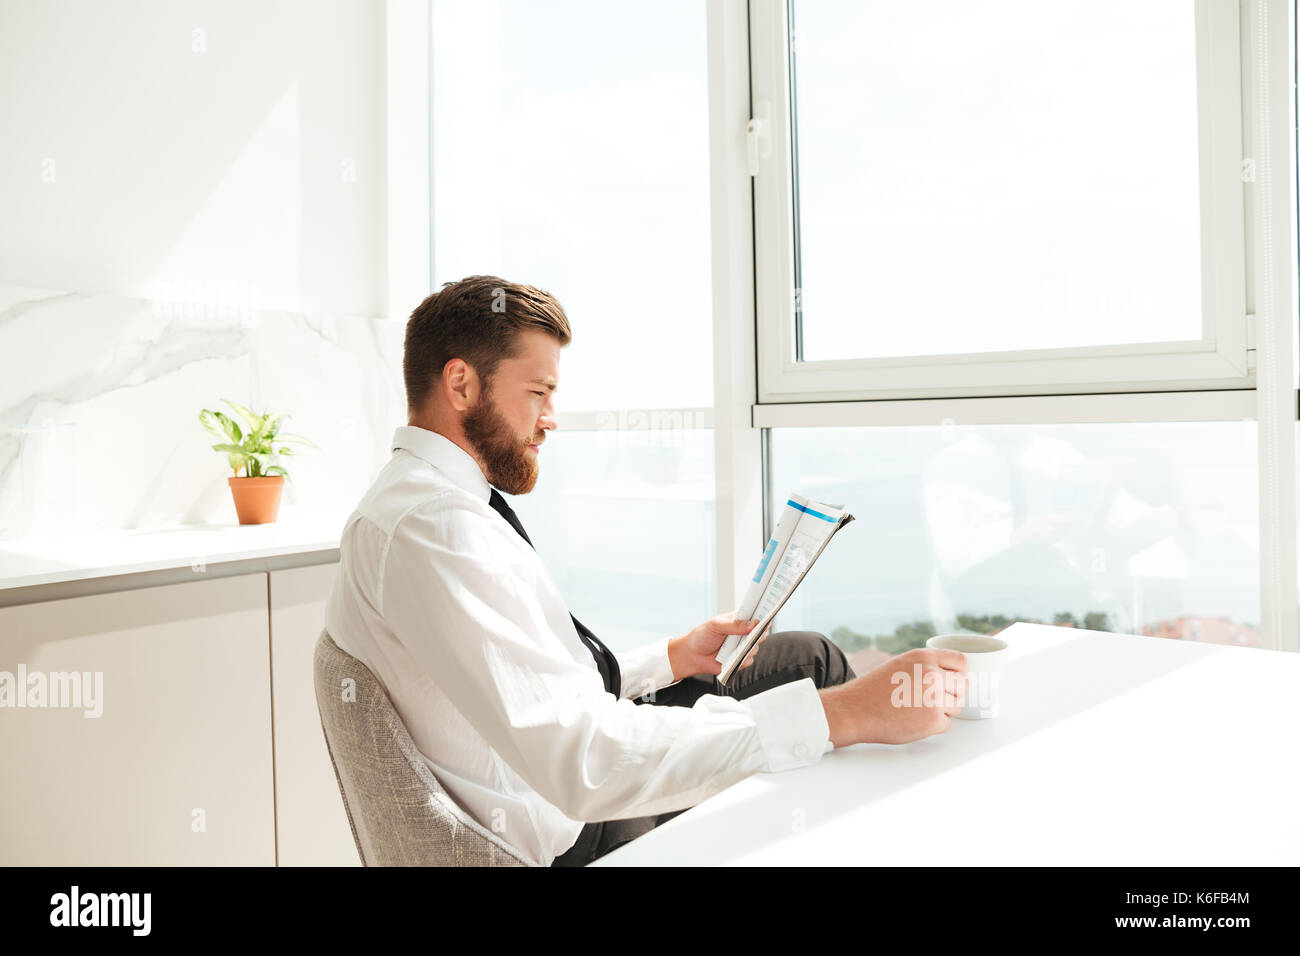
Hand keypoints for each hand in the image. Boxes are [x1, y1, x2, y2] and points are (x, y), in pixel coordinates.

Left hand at [668, 610, 770, 680]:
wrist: (692, 656)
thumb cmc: (702, 636)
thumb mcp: (715, 625)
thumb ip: (734, 625)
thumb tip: (753, 624)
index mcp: (738, 620)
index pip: (755, 615)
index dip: (763, 614)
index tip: (768, 614)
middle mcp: (743, 633)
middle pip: (760, 632)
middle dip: (759, 633)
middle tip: (756, 634)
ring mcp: (742, 647)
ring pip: (756, 648)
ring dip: (748, 648)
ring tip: (736, 648)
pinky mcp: (739, 660)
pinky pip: (748, 661)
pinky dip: (742, 660)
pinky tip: (732, 658)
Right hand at [818, 648, 968, 746]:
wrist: (854, 710)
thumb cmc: (874, 689)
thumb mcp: (901, 664)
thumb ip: (926, 665)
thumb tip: (953, 674)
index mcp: (924, 657)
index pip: (961, 662)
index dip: (958, 673)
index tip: (951, 680)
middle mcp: (932, 674)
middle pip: (962, 685)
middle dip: (950, 693)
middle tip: (929, 699)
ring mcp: (934, 698)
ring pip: (956, 706)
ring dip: (942, 711)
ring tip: (916, 710)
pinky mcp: (933, 721)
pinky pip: (947, 724)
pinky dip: (933, 726)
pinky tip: (913, 721)